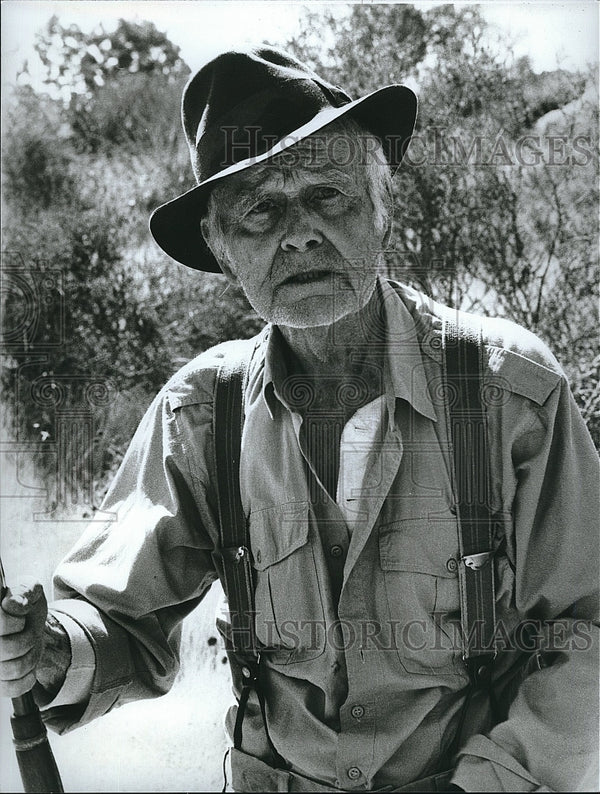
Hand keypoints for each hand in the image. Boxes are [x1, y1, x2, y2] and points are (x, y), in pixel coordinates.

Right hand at [1, 579, 47, 696]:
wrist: (29, 622)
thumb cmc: (26, 604)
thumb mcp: (30, 589)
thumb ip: (24, 590)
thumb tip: (13, 603)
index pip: (1, 623)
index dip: (15, 621)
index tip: (21, 615)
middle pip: (6, 649)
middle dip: (26, 638)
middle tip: (26, 631)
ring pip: (12, 669)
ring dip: (30, 656)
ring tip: (28, 646)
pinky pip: (13, 688)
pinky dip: (28, 677)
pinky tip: (29, 664)